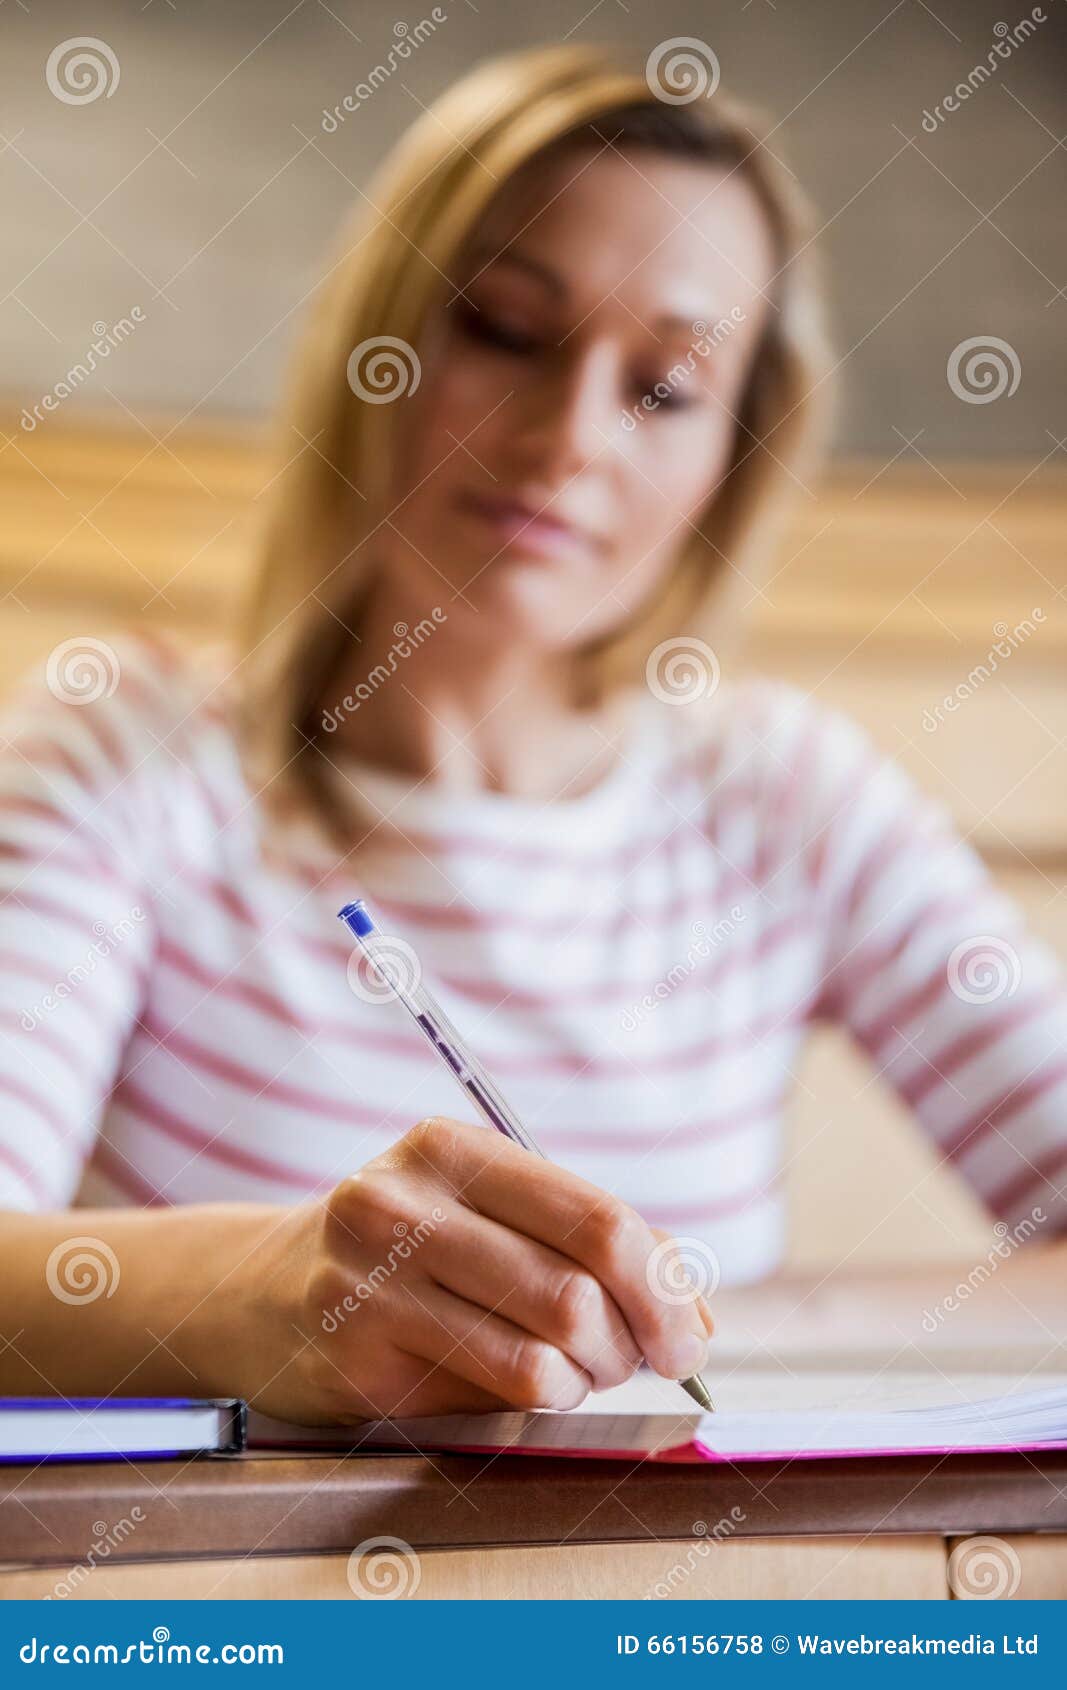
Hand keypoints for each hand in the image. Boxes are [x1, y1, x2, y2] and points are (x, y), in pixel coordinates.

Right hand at [234, 1116, 714, 1423]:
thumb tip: (694, 1313)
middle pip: (577, 1287)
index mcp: (450, 1148)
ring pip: (544, 1349)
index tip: (687, 1331)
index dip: (662, 1285)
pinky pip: (498, 1389)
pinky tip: (526, 1385)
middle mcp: (403, 1202)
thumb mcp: (486, 1213)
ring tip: (578, 1370)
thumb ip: (589, 1243)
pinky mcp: (358, 1355)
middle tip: (636, 1359)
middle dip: (633, 1340)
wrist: (263, 1294)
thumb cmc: (410, 1251)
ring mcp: (371, 1280)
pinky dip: (543, 1398)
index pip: (595, 1215)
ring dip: (589, 1376)